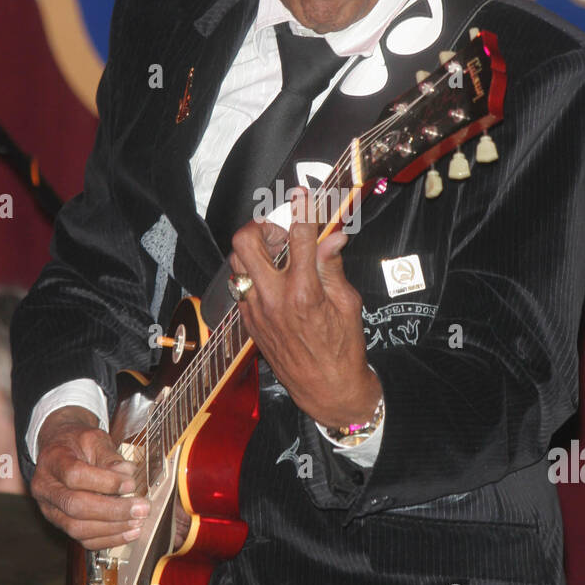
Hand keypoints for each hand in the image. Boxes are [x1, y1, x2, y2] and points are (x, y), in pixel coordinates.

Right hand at [32, 407, 145, 549]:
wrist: (62, 449)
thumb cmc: (79, 443)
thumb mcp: (95, 439)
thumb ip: (110, 456)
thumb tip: (127, 473)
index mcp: (53, 460)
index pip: (75, 475)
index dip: (105, 482)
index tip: (130, 484)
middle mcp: (45, 488)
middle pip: (75, 505)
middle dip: (113, 510)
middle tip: (141, 508)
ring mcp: (50, 509)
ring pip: (77, 528)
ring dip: (112, 528)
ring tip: (138, 522)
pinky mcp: (60, 524)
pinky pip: (81, 539)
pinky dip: (107, 539)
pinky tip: (127, 532)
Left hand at [228, 190, 380, 427]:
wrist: (326, 390)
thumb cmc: (342, 350)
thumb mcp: (348, 304)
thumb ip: (332, 267)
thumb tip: (332, 237)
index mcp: (303, 292)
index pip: (298, 236)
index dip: (302, 208)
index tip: (303, 195)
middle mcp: (273, 299)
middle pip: (247, 242)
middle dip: (262, 225)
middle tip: (281, 230)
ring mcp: (256, 311)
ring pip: (236, 262)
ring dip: (254, 249)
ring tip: (275, 253)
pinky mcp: (248, 322)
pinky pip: (240, 286)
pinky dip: (254, 274)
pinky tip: (273, 279)